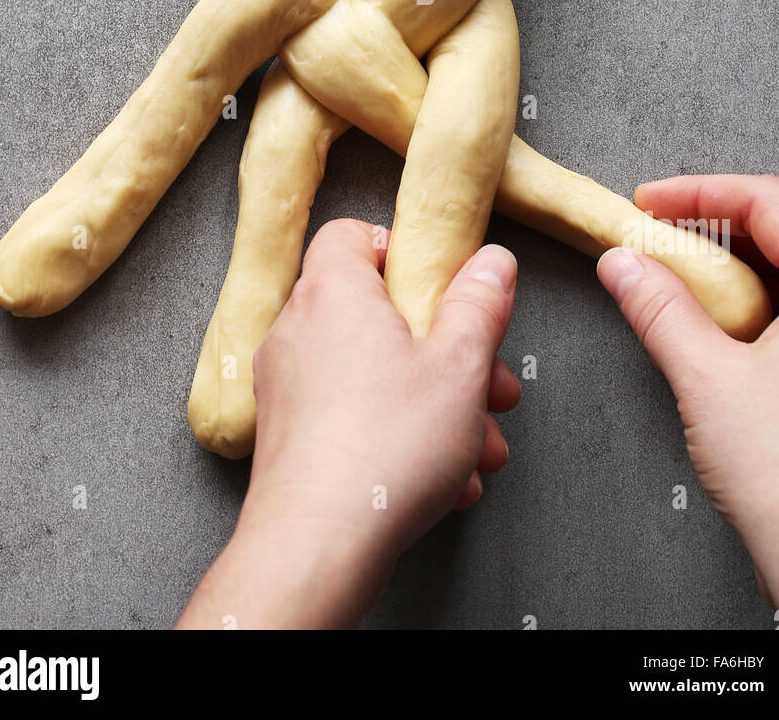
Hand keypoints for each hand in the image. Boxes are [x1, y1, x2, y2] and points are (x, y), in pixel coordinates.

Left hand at [178, 218, 519, 628]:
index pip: (354, 233)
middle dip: (444, 350)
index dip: (404, 251)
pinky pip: (352, 414)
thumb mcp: (461, 365)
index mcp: (334, 290)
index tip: (444, 286)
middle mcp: (298, 328)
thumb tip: (491, 263)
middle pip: (378, 312)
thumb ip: (480, 304)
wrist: (318, 546)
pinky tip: (446, 476)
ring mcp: (287, 383)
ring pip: (374, 372)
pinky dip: (397, 434)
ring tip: (477, 443)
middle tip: (486, 382)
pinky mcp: (288, 433)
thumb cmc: (384, 451)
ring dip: (433, 402)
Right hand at [597, 174, 778, 618]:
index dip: (701, 191)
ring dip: (728, 262)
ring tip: (673, 273)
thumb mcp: (708, 379)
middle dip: (711, 223)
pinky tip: (710, 316)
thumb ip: (659, 309)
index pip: (770, 201)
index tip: (650, 201)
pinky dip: (749, 297)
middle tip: (655, 232)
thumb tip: (624, 262)